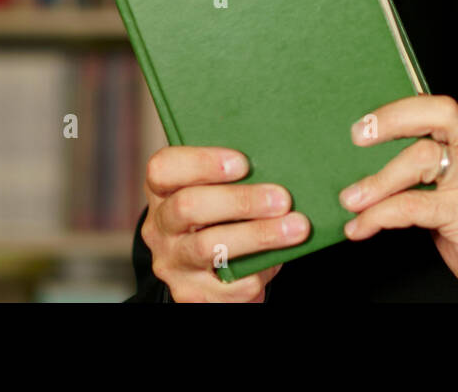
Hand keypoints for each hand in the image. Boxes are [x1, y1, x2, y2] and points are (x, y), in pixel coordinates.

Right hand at [141, 146, 309, 301]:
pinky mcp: (191, 294)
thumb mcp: (218, 190)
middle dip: (240, 201)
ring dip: (259, 235)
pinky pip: (229, 284)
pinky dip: (260, 271)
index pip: (163, 168)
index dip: (201, 162)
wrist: (210, 269)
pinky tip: (279, 258)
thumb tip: (283, 165)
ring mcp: (173, 262)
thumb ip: (237, 176)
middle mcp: (160, 226)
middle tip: (282, 199)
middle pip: (188, 207)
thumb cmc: (222, 214)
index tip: (243, 163)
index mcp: (163, 190)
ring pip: (209, 247)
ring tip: (297, 227)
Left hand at [339, 96, 457, 301]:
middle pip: (439, 114)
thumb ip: (425, 172)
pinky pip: (415, 206)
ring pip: (423, 158)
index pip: (437, 108)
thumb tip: (370, 166)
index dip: (398, 110)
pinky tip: (362, 226)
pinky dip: (380, 215)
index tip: (364, 123)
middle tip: (358, 136)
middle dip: (393, 120)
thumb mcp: (456, 191)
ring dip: (379, 180)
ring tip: (352, 198)